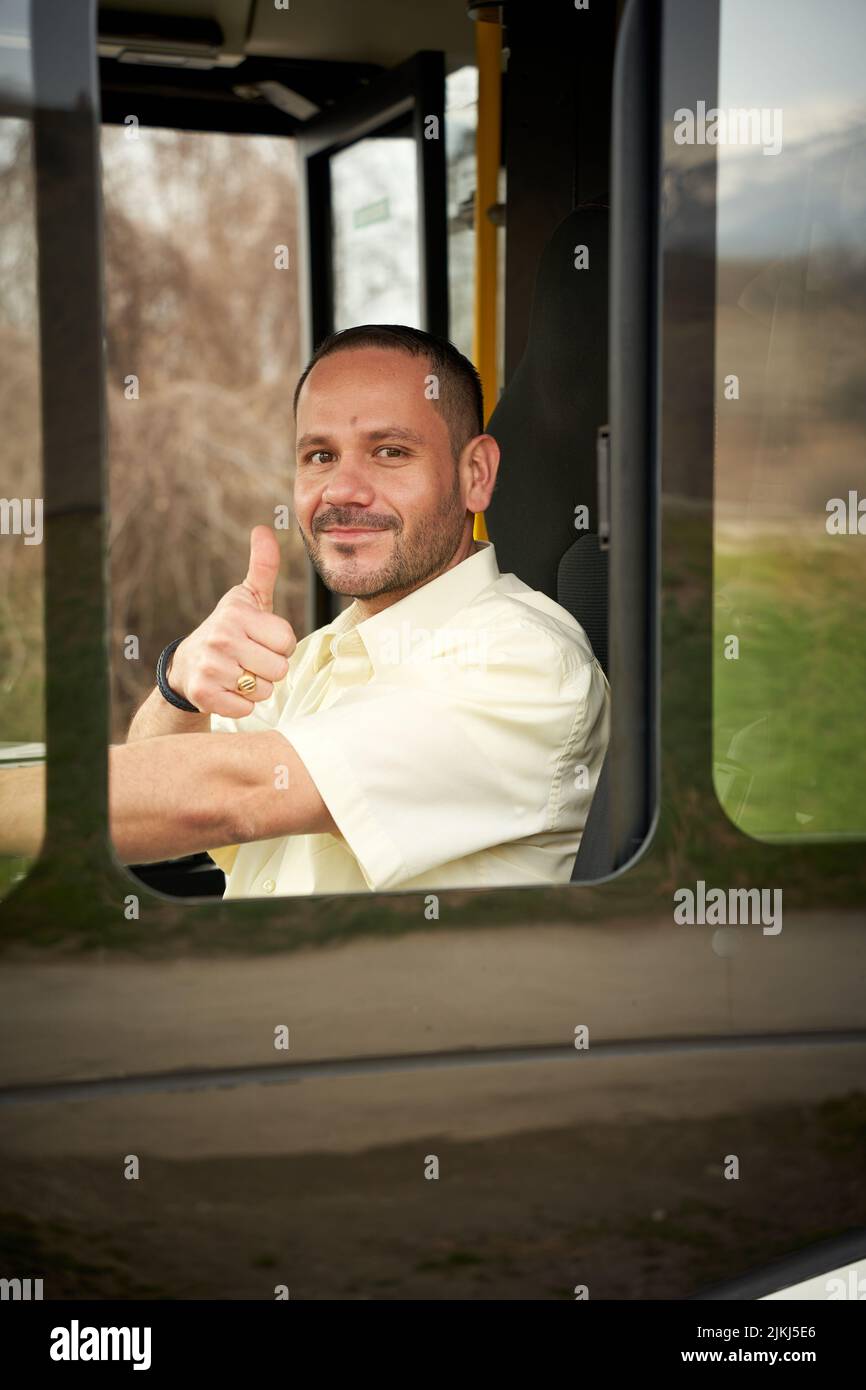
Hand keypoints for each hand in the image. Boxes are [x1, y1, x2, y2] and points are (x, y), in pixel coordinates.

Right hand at [167, 526, 296, 717]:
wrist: (188, 665)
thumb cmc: (229, 630)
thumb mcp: (247, 598)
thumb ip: (263, 567)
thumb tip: (264, 529)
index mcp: (237, 614)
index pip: (286, 641)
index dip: (280, 645)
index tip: (261, 640)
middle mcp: (221, 638)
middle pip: (279, 668)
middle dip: (270, 668)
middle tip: (250, 660)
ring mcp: (211, 667)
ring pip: (265, 690)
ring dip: (256, 687)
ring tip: (238, 673)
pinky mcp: (204, 694)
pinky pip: (246, 708)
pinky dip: (241, 704)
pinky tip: (228, 690)